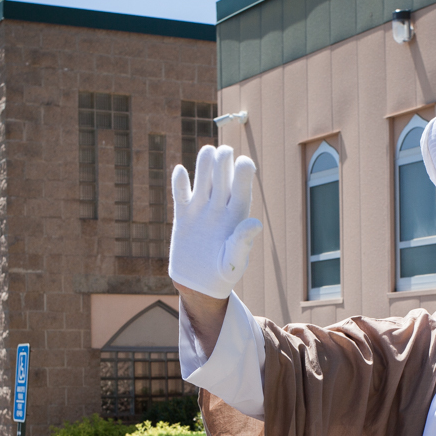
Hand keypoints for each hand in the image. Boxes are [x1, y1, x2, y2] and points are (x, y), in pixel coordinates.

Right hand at [168, 143, 260, 300]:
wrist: (199, 284)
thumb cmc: (223, 275)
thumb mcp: (233, 262)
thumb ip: (242, 242)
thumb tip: (255, 223)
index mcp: (236, 216)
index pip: (242, 188)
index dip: (243, 173)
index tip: (244, 162)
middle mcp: (220, 209)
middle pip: (223, 178)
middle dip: (224, 162)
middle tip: (224, 151)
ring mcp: (201, 210)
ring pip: (203, 180)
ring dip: (205, 165)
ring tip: (208, 151)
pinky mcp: (183, 216)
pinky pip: (181, 194)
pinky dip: (180, 182)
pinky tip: (181, 171)